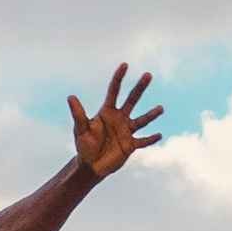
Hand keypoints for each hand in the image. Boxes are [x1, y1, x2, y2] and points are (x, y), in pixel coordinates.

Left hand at [69, 66, 161, 181]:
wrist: (90, 165)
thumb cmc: (83, 146)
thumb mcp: (81, 129)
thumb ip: (78, 114)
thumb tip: (70, 97)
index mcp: (107, 112)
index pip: (114, 91)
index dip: (119, 78)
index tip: (125, 65)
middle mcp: (119, 118)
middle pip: (132, 100)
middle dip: (140, 87)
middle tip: (148, 74)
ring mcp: (126, 131)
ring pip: (142, 120)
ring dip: (151, 114)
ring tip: (161, 108)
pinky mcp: (130, 145)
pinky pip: (143, 141)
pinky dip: (151, 139)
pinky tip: (159, 135)